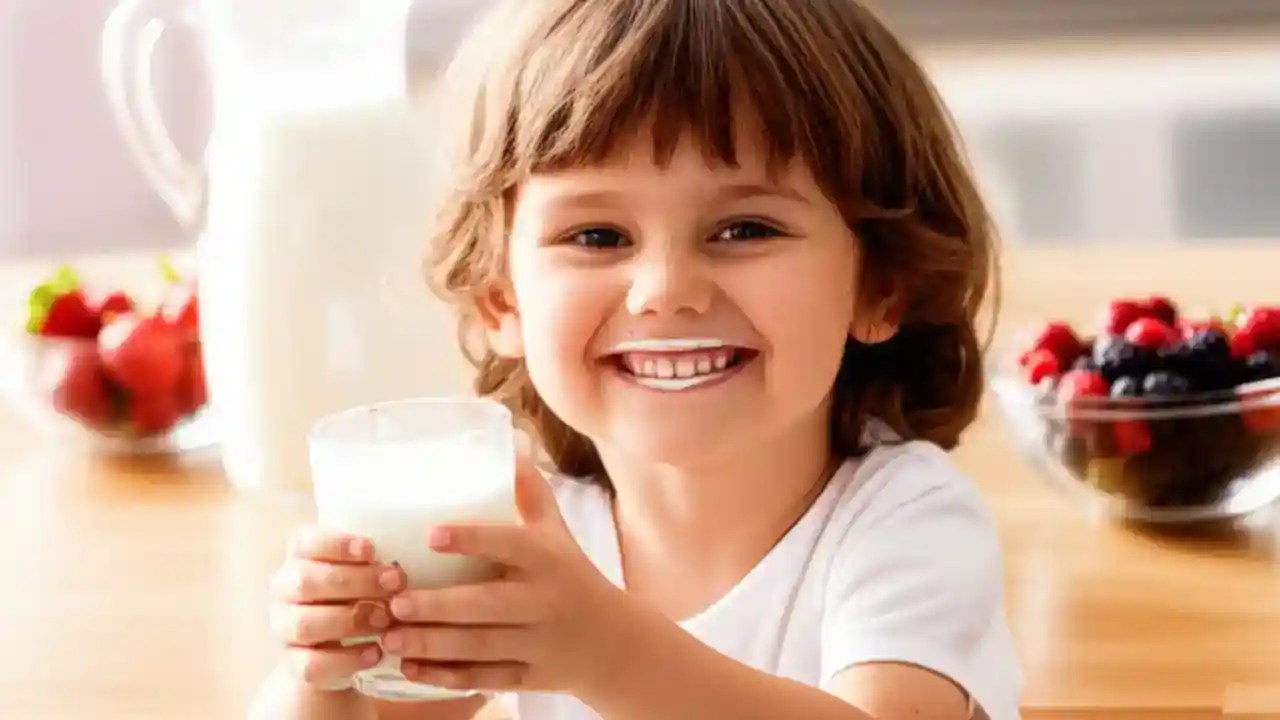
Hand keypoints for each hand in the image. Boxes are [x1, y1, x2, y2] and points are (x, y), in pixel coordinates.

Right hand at [268, 526, 405, 687]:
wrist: (340, 647)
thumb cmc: (362, 594)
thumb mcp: (369, 570)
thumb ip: (379, 561)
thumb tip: (412, 556)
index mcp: (300, 556)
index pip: (304, 542)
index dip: (335, 544)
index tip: (371, 549)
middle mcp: (285, 589)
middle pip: (304, 582)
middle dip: (354, 582)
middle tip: (394, 584)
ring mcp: (285, 627)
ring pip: (304, 624)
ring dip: (350, 621)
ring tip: (386, 620)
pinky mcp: (293, 663)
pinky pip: (311, 664)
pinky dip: (346, 659)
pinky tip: (375, 652)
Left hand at [382, 454, 639, 696]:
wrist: (615, 643)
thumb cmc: (573, 574)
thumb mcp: (558, 531)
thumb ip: (530, 492)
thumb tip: (508, 443)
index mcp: (547, 558)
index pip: (508, 544)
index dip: (470, 538)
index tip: (429, 535)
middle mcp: (544, 600)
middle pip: (487, 604)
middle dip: (438, 606)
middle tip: (394, 601)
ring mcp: (538, 642)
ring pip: (481, 645)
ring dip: (432, 643)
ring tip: (388, 637)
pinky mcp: (531, 676)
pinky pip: (486, 678)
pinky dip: (447, 678)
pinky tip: (411, 671)